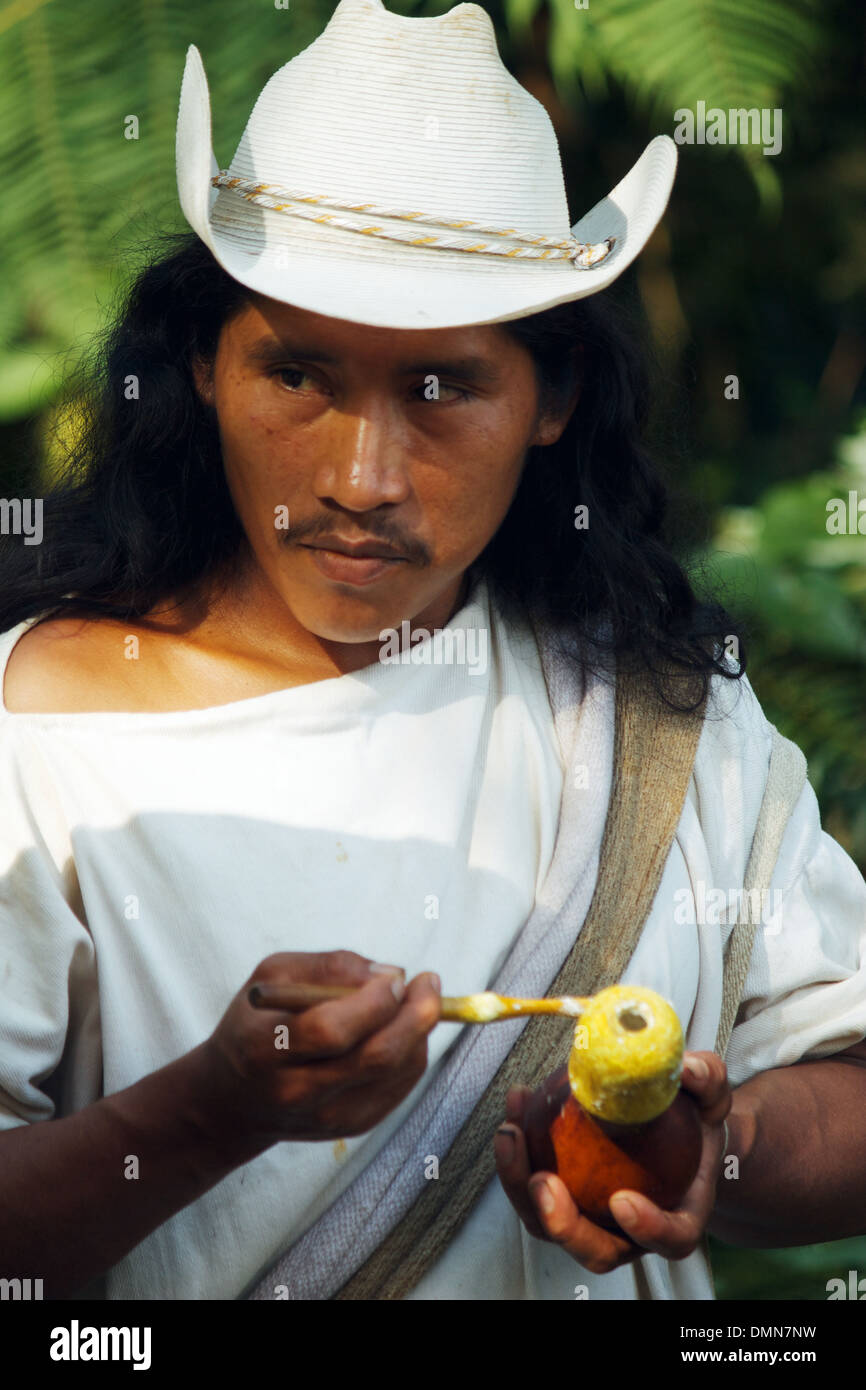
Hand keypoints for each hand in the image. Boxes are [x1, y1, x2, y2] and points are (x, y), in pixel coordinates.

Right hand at [192, 950, 440, 1149]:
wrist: (233, 1100)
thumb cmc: (256, 1023)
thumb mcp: (272, 977)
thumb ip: (328, 966)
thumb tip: (388, 974)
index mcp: (266, 1050)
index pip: (330, 1031)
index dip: (372, 1001)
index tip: (394, 976)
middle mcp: (297, 1093)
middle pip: (374, 1058)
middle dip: (415, 1015)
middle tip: (429, 982)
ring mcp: (327, 1117)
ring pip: (396, 1071)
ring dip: (418, 1030)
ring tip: (411, 1001)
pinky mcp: (351, 1127)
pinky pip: (401, 1086)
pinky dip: (412, 1050)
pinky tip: (400, 1029)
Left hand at [494, 1050, 731, 1274]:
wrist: (672, 1126)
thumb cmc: (693, 1120)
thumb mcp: (709, 1096)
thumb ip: (705, 1081)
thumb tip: (686, 1068)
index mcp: (679, 1215)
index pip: (670, 1238)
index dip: (647, 1229)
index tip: (623, 1201)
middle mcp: (631, 1231)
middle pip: (596, 1249)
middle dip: (562, 1224)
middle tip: (543, 1181)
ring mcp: (591, 1218)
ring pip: (548, 1222)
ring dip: (521, 1184)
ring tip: (512, 1132)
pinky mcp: (561, 1194)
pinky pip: (531, 1183)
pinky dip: (518, 1148)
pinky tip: (517, 1102)